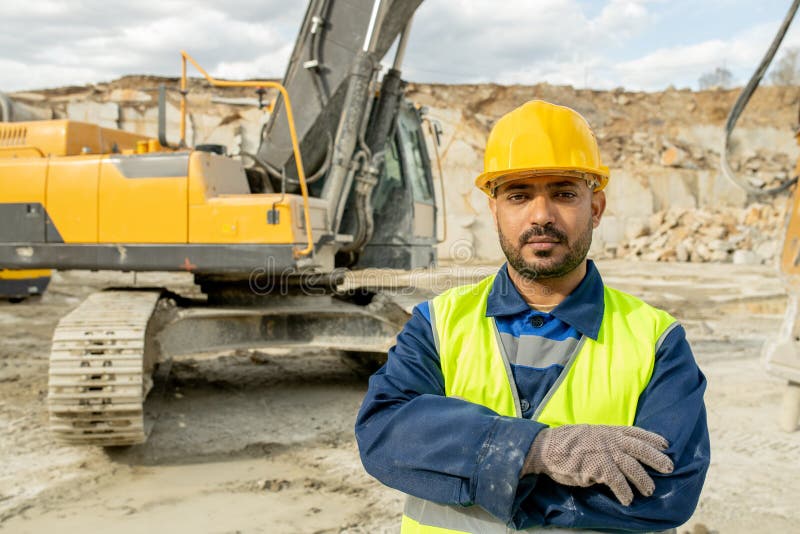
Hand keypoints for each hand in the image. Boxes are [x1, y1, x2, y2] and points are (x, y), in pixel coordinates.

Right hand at [522, 424, 673, 504]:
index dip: (652, 438)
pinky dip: (625, 492)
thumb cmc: (566, 443)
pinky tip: (628, 500)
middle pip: (640, 449)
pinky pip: (617, 482)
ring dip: (643, 480)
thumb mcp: (589, 433)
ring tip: (649, 491)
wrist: (547, 448)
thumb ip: (605, 440)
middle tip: (669, 468)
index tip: (665, 444)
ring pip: (632, 467)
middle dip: (656, 459)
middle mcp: (610, 439)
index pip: (636, 432)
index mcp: (608, 430)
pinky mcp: (598, 467)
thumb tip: (619, 451)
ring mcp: (604, 452)